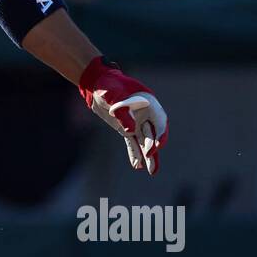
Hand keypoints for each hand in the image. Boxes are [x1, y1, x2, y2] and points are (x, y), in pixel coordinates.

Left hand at [79, 56, 168, 175]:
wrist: (96, 84)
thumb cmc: (107, 85)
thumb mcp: (113, 94)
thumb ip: (122, 111)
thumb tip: (131, 130)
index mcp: (147, 102)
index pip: (159, 120)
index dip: (160, 134)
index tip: (157, 146)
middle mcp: (144, 114)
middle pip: (152, 133)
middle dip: (152, 146)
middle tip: (150, 157)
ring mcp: (136, 122)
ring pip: (144, 141)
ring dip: (147, 155)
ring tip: (151, 171)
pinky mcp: (126, 129)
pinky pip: (132, 143)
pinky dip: (134, 153)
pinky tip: (137, 166)